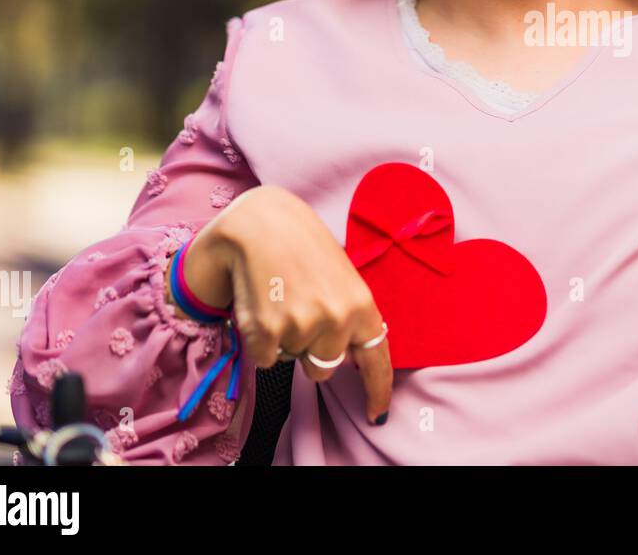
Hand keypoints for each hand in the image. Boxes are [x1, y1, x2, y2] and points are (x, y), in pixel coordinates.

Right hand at [179, 185, 392, 423]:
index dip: (377, 391)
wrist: (261, 223)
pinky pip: (265, 359)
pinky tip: (262, 306)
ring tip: (282, 300)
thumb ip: (350, 316)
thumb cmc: (304, 248)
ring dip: (285, 341)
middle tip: (301, 310)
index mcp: (362, 305)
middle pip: (325, 369)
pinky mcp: (268, 333)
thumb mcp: (343, 277)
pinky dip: (260, 341)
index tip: (377, 414)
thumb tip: (348, 357)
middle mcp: (337, 320)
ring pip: (292, 361)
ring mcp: (302, 328)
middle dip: (312, 351)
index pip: (376, 360)